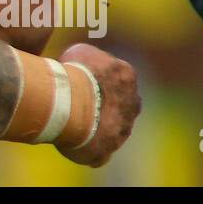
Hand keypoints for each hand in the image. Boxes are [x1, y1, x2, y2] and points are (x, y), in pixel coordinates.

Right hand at [54, 43, 140, 167]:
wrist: (71, 104)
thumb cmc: (74, 73)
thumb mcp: (80, 51)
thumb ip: (89, 60)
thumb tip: (84, 64)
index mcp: (127, 76)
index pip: (117, 77)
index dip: (98, 79)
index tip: (81, 79)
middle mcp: (132, 104)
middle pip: (120, 105)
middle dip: (104, 105)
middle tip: (79, 102)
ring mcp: (122, 130)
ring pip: (110, 130)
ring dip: (94, 127)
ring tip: (70, 121)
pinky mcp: (106, 151)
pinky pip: (96, 152)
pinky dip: (86, 148)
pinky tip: (71, 140)